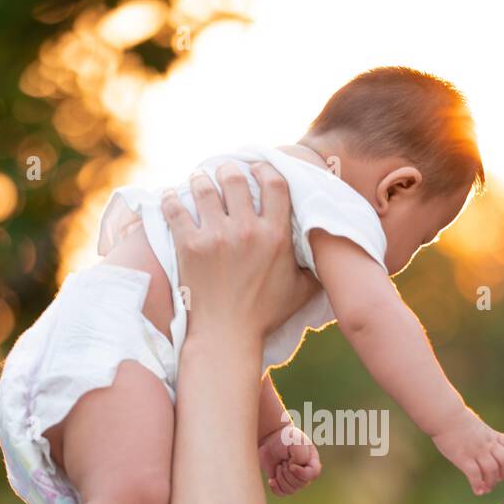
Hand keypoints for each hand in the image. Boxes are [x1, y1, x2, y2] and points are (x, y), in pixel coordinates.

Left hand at [160, 162, 299, 342]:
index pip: (274, 183)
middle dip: (229, 170)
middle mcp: (246, 231)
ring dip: (200, 180)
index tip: (257, 167)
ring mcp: (215, 237)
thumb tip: (332, 250)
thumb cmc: (265, 315)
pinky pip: (175, 210)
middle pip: (236, 179)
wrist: (226, 336)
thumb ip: (316, 266)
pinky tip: (171, 196)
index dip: (265, 168)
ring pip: (204, 188)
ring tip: (198, 180)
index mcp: (275, 236)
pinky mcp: (188, 246)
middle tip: (224, 171)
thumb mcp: (301, 290)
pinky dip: (171, 199)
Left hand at [258, 421, 321, 495]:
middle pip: (301, 483)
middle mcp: (306, 472)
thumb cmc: (285, 438)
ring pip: (291, 490)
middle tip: (283, 460)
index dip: (302, 473)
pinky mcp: (283, 483)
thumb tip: (294, 469)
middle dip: (288, 473)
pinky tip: (271, 479)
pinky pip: (282, 493)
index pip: (313, 474)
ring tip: (278, 466)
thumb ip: (301, 456)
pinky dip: (276, 488)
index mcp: (312, 461)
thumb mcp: (295, 442)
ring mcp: (295, 479)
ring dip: (281, 478)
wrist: (270, 439)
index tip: (290, 464)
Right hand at [432, 410, 503, 494]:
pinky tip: (477, 491)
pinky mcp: (463, 458)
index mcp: (492, 435)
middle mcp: (487, 444)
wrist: (445, 416)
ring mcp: (476, 451)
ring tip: (487, 487)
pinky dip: (478, 485)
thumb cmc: (457, 419)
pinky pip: (475, 475)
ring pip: (492, 470)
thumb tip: (490, 440)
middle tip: (496, 478)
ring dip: (491, 482)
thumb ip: (486, 435)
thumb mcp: (478, 426)